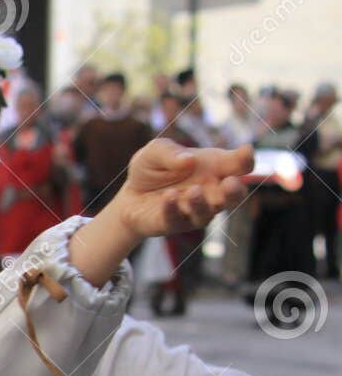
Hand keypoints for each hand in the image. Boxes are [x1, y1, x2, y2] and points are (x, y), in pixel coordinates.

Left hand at [109, 139, 252, 242]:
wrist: (130, 194)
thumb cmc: (152, 169)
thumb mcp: (156, 151)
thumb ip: (170, 152)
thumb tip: (188, 160)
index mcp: (215, 168)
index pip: (240, 165)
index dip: (246, 159)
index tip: (245, 152)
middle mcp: (211, 191)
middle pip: (235, 195)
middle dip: (234, 191)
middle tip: (230, 184)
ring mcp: (195, 210)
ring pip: (208, 212)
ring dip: (201, 202)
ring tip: (193, 191)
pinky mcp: (174, 224)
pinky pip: (177, 219)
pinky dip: (173, 208)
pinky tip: (168, 197)